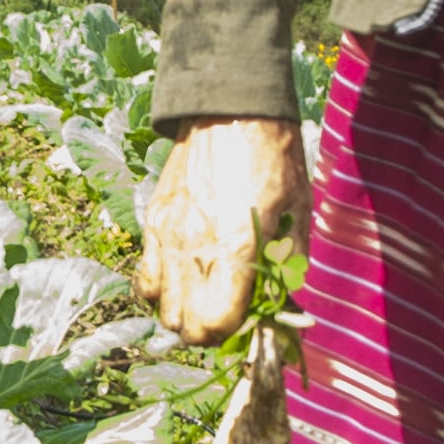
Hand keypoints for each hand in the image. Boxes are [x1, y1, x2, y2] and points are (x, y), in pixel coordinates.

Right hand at [134, 118, 305, 346]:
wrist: (231, 109)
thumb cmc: (275, 160)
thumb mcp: (298, 212)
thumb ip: (288, 266)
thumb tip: (280, 308)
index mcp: (236, 247)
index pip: (217, 326)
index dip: (237, 334)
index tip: (252, 322)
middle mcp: (194, 248)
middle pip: (186, 328)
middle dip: (210, 332)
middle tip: (232, 314)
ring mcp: (167, 236)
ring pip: (162, 310)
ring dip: (184, 314)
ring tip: (207, 297)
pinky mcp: (153, 222)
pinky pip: (144, 280)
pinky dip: (161, 291)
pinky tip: (184, 278)